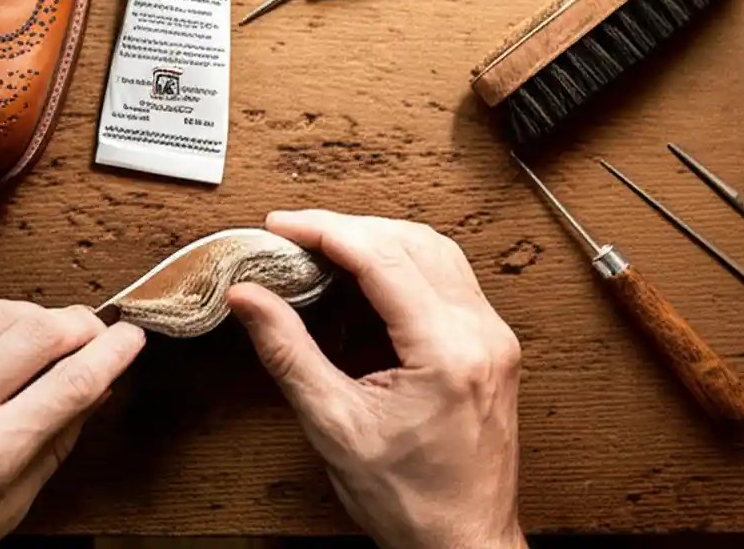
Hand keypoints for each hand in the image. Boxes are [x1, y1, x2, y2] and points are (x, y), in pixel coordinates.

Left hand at [0, 301, 144, 548]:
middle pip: (40, 333)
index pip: (72, 383)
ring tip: (53, 329)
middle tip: (97, 330)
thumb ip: (51, 450)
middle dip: (82, 323)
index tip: (133, 337)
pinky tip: (0, 332)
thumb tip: (92, 395)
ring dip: (37, 313)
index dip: (113, 352)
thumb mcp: (1, 516)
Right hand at [228, 210, 524, 548]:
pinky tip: (366, 275)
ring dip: (378, 238)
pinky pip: (449, 278)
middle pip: (413, 241)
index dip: (326, 231)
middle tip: (294, 233)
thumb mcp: (333, 425)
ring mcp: (494, 338)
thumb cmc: (409, 500)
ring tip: (323, 247)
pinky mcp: (492, 346)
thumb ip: (288, 351)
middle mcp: (482, 335)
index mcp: (448, 352)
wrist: (462, 543)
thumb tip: (249, 299)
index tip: (282, 225)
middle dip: (348, 227)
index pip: (384, 259)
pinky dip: (403, 262)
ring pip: (436, 251)